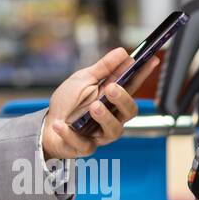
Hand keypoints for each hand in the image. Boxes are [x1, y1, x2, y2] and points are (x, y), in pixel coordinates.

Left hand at [41, 47, 159, 160]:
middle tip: (111, 88)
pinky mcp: (85, 147)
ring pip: (113, 130)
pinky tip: (60, 124)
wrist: (47, 124)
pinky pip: (82, 143)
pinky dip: (69, 133)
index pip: (132, 86)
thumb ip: (103, 68)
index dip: (143, 74)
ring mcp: (100, 134)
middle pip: (129, 111)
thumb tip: (122, 52)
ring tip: (93, 106)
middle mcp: (112, 117)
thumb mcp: (83, 80)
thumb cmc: (68, 102)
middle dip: (123, 100)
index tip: (151, 60)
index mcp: (112, 99)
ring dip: (104, 117)